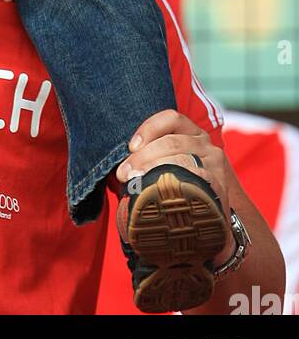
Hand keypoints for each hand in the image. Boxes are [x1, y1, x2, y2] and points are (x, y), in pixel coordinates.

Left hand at [117, 109, 235, 264]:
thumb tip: (118, 167)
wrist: (214, 220)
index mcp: (190, 133)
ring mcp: (214, 164)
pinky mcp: (220, 185)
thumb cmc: (180, 188)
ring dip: (154, 169)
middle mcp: (204, 144)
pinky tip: (162, 192)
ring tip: (136, 184)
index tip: (130, 146)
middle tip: (124, 174)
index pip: (171, 118)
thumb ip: (148, 159)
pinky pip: (198, 179)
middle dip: (143, 156)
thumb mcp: (167, 165)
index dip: (149, 128)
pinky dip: (177, 183)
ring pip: (181, 159)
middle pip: (171, 141)